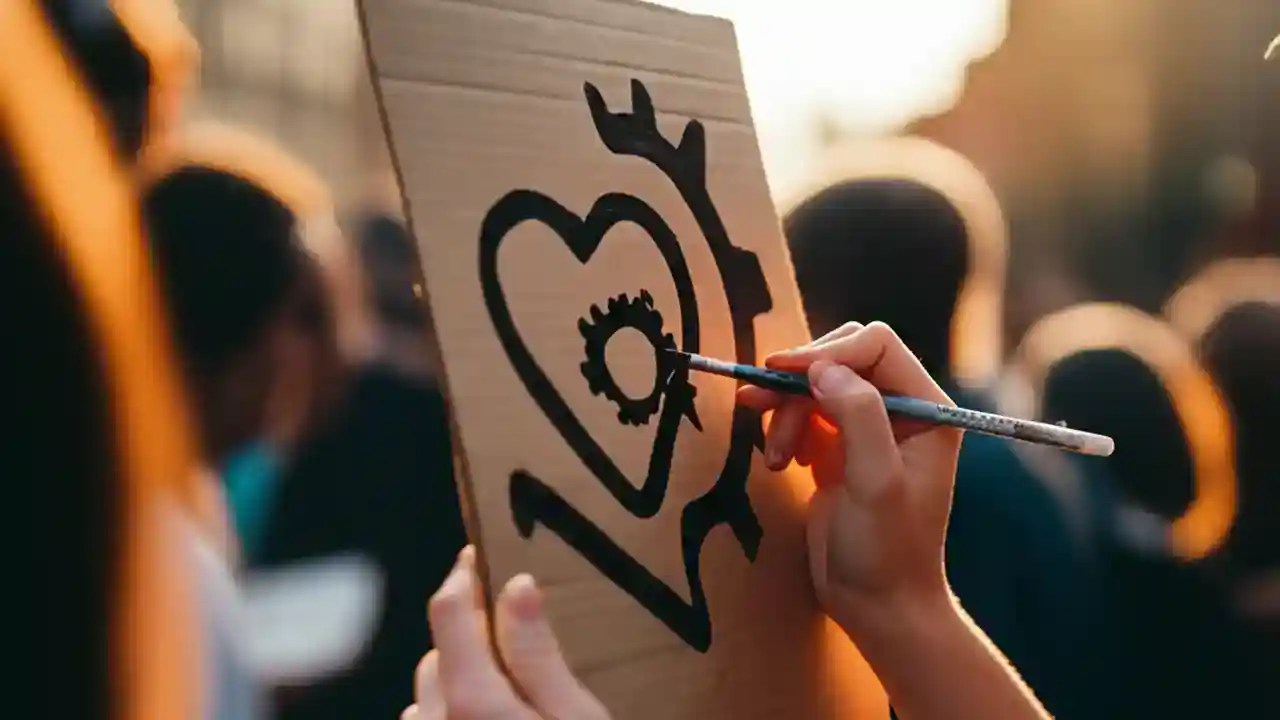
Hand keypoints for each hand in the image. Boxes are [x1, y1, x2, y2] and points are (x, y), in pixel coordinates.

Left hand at [403, 547, 610, 719]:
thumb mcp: (577, 717)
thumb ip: (539, 657)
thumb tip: (517, 585)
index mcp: (471, 696)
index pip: (448, 611)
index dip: (462, 576)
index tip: (478, 555)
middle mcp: (434, 719)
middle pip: (437, 655)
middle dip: (468, 635)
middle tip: (512, 631)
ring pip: (427, 694)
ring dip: (455, 677)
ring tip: (502, 681)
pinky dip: (446, 712)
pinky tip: (483, 719)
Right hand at [738, 322, 961, 637]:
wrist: (878, 606)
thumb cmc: (889, 551)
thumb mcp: (876, 483)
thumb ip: (858, 417)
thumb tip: (823, 369)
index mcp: (926, 410)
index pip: (876, 346)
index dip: (827, 351)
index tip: (782, 370)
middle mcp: (900, 412)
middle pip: (840, 358)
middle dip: (798, 381)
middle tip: (760, 402)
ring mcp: (867, 430)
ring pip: (814, 385)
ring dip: (783, 409)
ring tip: (773, 455)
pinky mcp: (838, 450)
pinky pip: (802, 414)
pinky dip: (782, 428)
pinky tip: (779, 462)